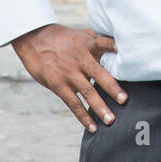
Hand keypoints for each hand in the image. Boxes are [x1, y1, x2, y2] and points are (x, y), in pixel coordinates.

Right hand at [11, 24, 127, 130]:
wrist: (34, 40)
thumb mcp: (81, 34)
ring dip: (99, 107)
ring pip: (87, 92)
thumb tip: (122, 43)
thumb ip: (100, 39)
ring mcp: (69, 73)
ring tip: (110, 120)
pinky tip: (92, 127)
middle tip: (124, 100)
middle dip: (111, 87)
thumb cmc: (63, 38)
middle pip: (98, 73)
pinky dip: (83, 116)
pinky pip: (73, 103)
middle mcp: (80, 59)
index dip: (114, 47)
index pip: (103, 43)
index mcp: (87, 44)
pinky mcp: (58, 85)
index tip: (126, 55)